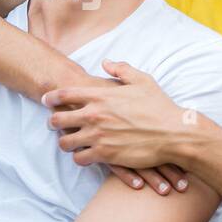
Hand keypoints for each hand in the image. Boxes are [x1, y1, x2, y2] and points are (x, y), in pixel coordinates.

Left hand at [43, 60, 201, 172]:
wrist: (174, 133)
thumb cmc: (160, 107)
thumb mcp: (143, 81)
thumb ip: (122, 69)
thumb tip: (106, 62)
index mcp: (101, 96)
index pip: (64, 94)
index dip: (51, 97)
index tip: (47, 101)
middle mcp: (94, 115)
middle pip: (58, 119)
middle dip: (53, 122)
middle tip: (56, 125)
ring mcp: (98, 136)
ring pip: (65, 142)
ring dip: (65, 142)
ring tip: (70, 143)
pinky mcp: (105, 155)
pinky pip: (80, 158)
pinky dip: (80, 157)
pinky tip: (85, 155)